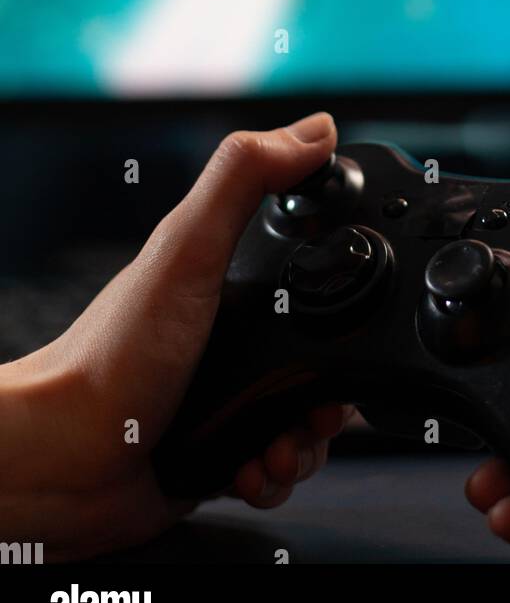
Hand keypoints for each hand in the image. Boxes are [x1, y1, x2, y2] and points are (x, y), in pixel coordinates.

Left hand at [0, 111, 346, 559]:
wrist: (65, 463)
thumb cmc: (113, 356)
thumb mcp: (188, 250)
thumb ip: (244, 178)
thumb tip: (314, 128)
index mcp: (228, 276)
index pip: (317, 276)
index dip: (346, 298)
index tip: (351, 326)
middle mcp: (233, 334)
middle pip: (325, 357)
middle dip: (332, 393)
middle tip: (314, 407)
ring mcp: (228, 392)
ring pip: (310, 417)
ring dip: (307, 441)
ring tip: (278, 447)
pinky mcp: (223, 448)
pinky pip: (280, 465)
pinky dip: (276, 474)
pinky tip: (251, 469)